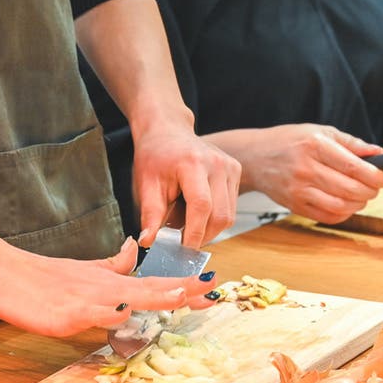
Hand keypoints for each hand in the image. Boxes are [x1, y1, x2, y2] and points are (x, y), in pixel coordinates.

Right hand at [0, 237, 214, 336]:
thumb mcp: (87, 270)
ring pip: (124, 299)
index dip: (184, 284)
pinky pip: (89, 313)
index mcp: (112, 283)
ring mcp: (86, 301)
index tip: (213, 283)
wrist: (3, 272)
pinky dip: (105, 312)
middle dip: (182, 291)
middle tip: (211, 289)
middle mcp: (105, 290)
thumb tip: (133, 249)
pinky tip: (121, 311)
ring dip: (152, 297)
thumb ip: (113, 264)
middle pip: (150, 290)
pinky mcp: (65, 315)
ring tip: (179, 295)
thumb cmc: (45, 276)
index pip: (156, 283)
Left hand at [132, 124, 240, 248]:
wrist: (167, 131)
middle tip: (182, 244)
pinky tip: (197, 211)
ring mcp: (230, 166)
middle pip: (220, 215)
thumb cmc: (155, 156)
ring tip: (187, 223)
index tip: (183, 251)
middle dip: (202, 236)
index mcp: (193, 163)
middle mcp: (217, 164)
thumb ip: (150, 215)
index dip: (194, 233)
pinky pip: (231, 207)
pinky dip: (215, 217)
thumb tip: (149, 242)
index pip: (201, 206)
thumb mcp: (145, 185)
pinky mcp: (236, 171)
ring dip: (209, 228)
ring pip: (229, 215)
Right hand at [223, 124, 382, 224]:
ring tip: (362, 194)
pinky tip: (347, 203)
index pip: (355, 167)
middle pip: (351, 188)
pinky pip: (328, 216)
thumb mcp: (320, 131)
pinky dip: (344, 213)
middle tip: (377, 185)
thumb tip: (378, 152)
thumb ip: (351, 143)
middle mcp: (306, 169)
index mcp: (315, 146)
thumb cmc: (289, 141)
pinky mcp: (295, 205)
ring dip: (360, 203)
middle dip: (372, 190)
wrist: (256, 157)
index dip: (379, 175)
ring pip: (342, 206)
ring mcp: (299, 190)